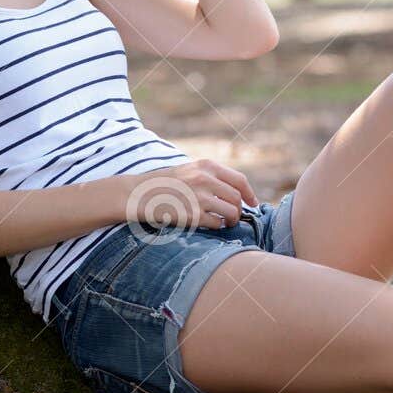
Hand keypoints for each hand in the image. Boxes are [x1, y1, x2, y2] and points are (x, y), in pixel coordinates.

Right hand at [124, 159, 258, 229]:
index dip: (250, 194)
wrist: (139, 194)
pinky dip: (218, 226)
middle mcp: (205, 179)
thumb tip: (235, 192)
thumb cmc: (164, 184)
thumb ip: (210, 177)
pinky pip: (216, 223)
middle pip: (236, 198)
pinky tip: (211, 225)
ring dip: (231, 220)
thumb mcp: (189, 170)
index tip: (253, 203)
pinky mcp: (193, 214)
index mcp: (206, 165)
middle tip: (234, 217)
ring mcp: (199, 197)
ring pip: (230, 212)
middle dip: (239, 210)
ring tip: (225, 223)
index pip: (239, 180)